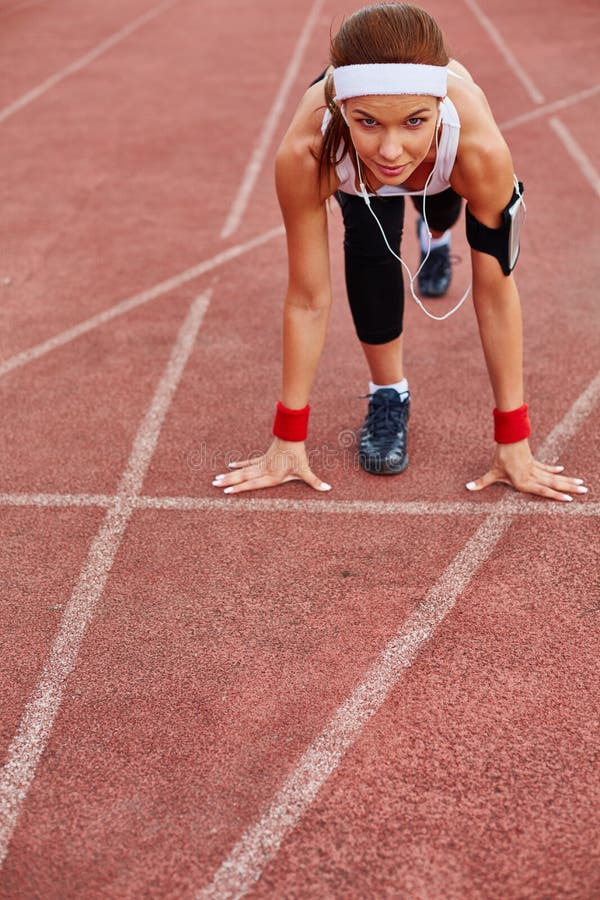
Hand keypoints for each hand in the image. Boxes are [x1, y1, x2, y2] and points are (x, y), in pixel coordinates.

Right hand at [212, 438, 331, 494]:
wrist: (292, 435)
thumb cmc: (298, 454)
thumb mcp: (305, 470)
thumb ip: (315, 481)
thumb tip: (328, 489)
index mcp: (271, 476)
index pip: (252, 484)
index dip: (240, 489)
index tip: (227, 492)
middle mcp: (263, 470)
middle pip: (243, 477)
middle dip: (229, 482)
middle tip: (215, 485)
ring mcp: (261, 463)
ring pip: (243, 470)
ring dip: (230, 475)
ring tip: (216, 479)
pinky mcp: (263, 457)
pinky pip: (249, 462)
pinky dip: (240, 464)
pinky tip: (230, 466)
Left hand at [466, 439, 587, 501]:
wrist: (508, 439)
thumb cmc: (500, 458)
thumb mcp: (491, 472)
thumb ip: (481, 482)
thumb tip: (467, 488)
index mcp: (524, 482)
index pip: (543, 490)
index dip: (556, 496)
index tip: (569, 500)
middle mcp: (533, 476)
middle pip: (554, 483)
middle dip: (569, 489)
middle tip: (584, 491)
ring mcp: (535, 469)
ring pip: (554, 477)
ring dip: (567, 480)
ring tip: (580, 484)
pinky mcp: (534, 462)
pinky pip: (546, 468)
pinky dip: (554, 469)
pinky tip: (563, 471)